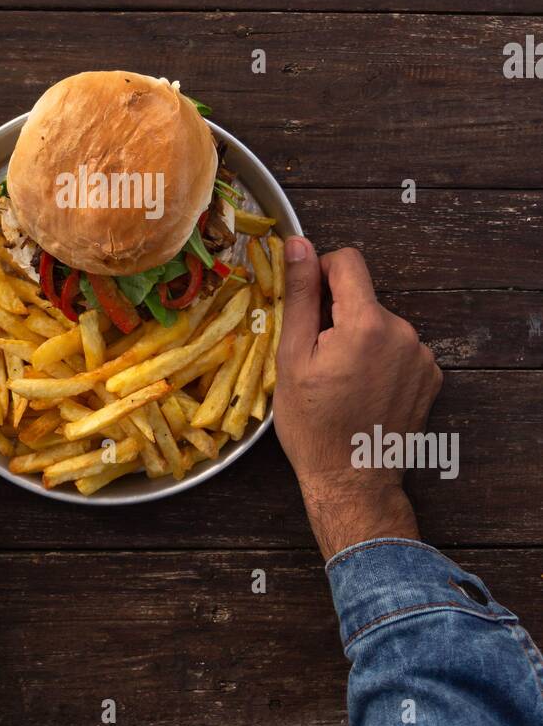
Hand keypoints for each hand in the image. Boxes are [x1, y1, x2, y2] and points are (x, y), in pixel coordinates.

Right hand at [273, 240, 441, 559]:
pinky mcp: (432, 376)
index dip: (321, 274)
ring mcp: (422, 356)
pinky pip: (400, 348)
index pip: (348, 262)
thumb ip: (300, 295)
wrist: (352, 481)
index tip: (308, 306)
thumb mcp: (293, 357)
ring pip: (381, 323)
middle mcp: (403, 332)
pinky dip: (381, 358)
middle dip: (338, 314)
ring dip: (360, 337)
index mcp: (366, 323)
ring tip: (342, 379)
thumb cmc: (312, 424)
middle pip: (363, 296)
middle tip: (319, 358)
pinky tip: (365, 389)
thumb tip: (300, 244)